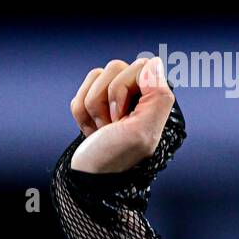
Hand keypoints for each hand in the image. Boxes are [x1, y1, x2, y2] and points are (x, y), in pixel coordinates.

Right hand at [69, 57, 175, 173]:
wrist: (89, 175)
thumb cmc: (117, 157)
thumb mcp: (142, 131)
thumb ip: (157, 96)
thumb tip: (154, 63)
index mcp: (157, 100)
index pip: (142, 64)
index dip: (125, 86)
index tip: (124, 115)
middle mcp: (140, 95)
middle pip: (115, 67)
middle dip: (106, 99)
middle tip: (113, 125)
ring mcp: (116, 99)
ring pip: (96, 76)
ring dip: (92, 107)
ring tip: (102, 129)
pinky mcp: (96, 105)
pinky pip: (81, 92)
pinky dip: (81, 113)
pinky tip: (91, 130)